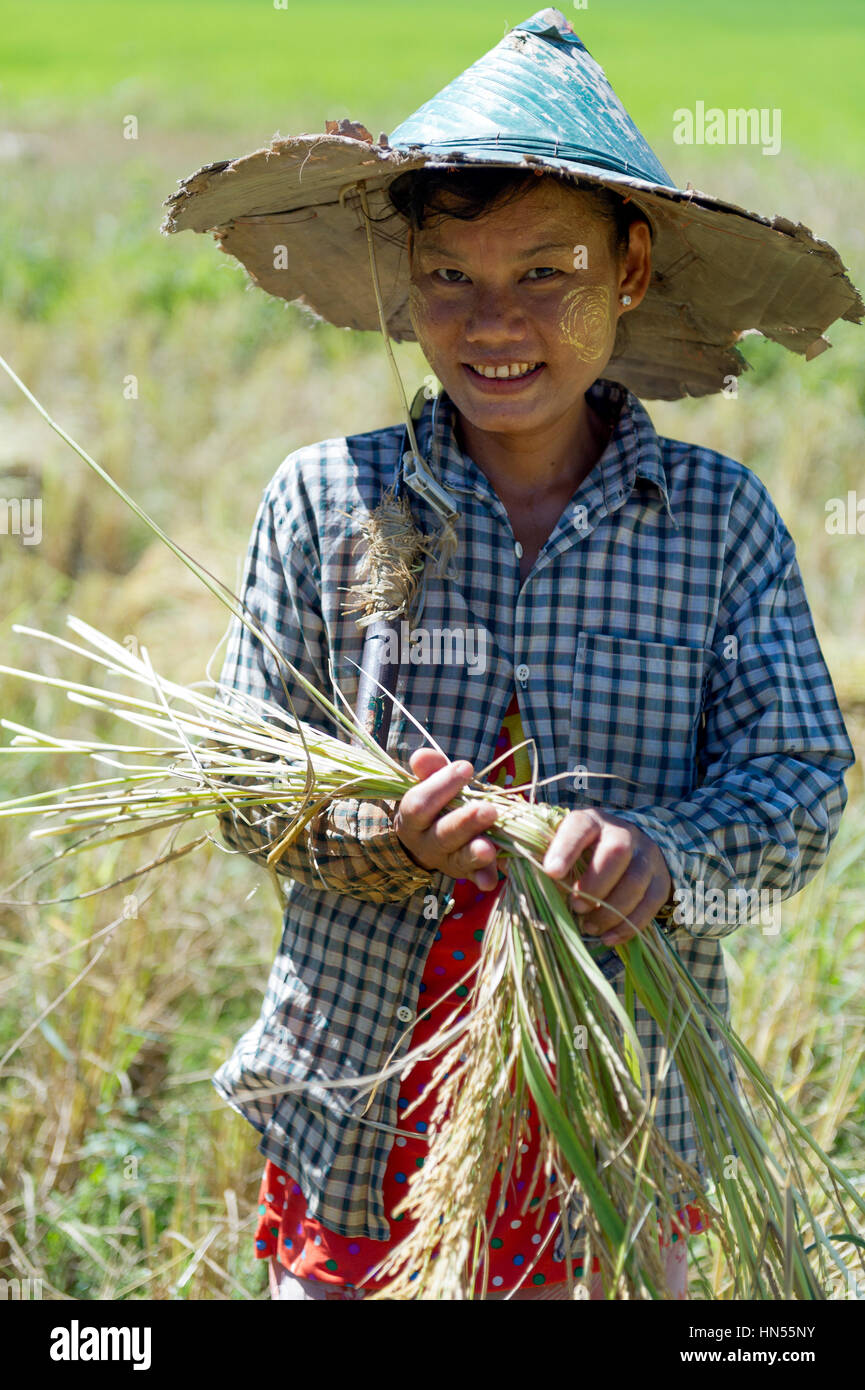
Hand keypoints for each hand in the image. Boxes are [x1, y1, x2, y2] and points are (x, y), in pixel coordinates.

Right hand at [394, 749, 504, 891]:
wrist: (430, 841)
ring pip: (459, 859)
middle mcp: (426, 844)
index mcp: (411, 820)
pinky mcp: (467, 872)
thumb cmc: (436, 804)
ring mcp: (447, 861)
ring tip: (489, 849)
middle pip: (442, 835)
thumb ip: (430, 769)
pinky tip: (490, 881)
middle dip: (465, 822)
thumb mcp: (430, 784)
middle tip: (489, 809)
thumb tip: (422, 756)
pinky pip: (475, 877)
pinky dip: (483, 878)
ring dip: (474, 854)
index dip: (441, 785)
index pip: (419, 804)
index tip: (466, 767)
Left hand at [541, 808, 671, 945]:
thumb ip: (548, 860)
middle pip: (616, 852)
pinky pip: (650, 904)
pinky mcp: (661, 879)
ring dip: (610, 910)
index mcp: (592, 821)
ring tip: (589, 926)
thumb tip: (524, 882)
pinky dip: (629, 925)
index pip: (580, 826)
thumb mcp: (566, 846)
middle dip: (594, 884)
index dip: (565, 848)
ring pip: (635, 881)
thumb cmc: (585, 852)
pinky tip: (608, 938)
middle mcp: (623, 832)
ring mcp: (646, 855)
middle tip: (576, 907)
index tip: (550, 872)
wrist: (631, 847)